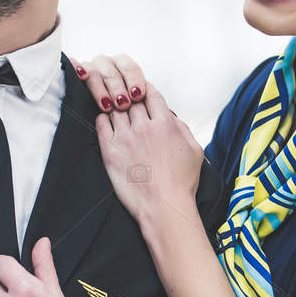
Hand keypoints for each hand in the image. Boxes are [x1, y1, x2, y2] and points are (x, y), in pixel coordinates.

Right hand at [76, 52, 145, 112]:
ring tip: (107, 106)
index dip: (134, 80)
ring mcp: (92, 68)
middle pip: (112, 71)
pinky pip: (76, 68)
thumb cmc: (123, 112)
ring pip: (94, 72)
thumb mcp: (134, 104)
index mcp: (124, 66)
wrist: (99, 120)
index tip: (137, 96)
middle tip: (123, 104)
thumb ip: (139, 98)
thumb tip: (144, 98)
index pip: (130, 68)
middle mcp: (108, 65)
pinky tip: (81, 74)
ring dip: (101, 90)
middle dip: (118, 88)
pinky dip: (77, 69)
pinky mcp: (77, 74)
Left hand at [96, 80, 202, 226]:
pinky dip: (103, 118)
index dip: (145, 90)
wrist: (163, 206)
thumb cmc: (181, 183)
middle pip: (132, 99)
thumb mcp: (194, 150)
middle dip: (130, 98)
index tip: (141, 92)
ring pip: (116, 109)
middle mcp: (144, 127)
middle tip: (126, 99)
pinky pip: (101, 124)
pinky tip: (106, 120)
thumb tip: (171, 116)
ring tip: (115, 110)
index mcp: (165, 123)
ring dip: (116, 107)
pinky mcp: (110, 151)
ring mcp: (125, 137)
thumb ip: (182, 128)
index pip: (151, 94)